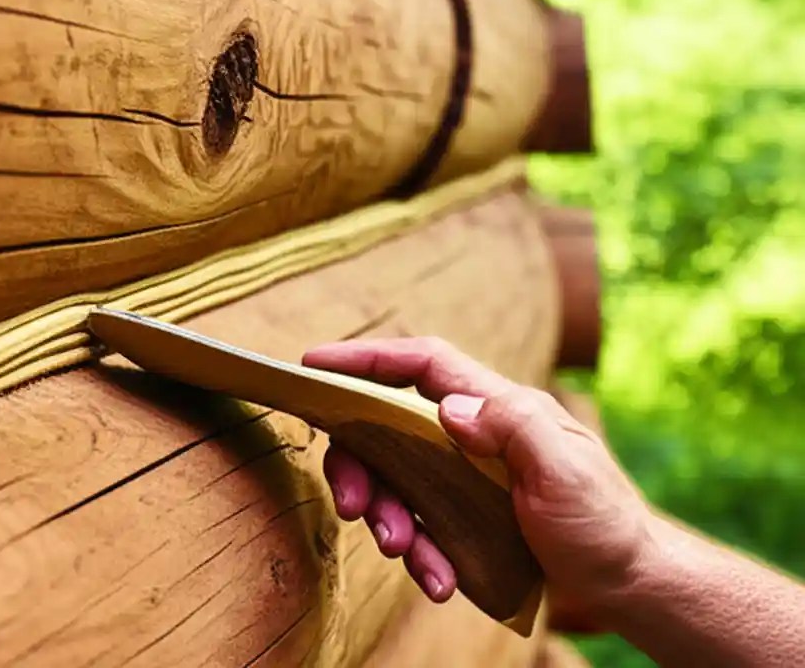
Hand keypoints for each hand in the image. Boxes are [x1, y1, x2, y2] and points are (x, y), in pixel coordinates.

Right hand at [301, 337, 658, 619]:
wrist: (628, 585)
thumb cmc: (606, 522)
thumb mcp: (565, 468)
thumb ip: (509, 425)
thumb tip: (446, 406)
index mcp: (499, 407)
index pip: (423, 364)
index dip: (368, 358)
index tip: (315, 363)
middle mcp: (473, 435)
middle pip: (387, 427)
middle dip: (360, 465)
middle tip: (355, 506)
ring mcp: (464, 478)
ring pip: (395, 482)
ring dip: (387, 517)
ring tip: (404, 551)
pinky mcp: (462, 520)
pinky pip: (420, 528)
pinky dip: (420, 554)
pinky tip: (439, 581)